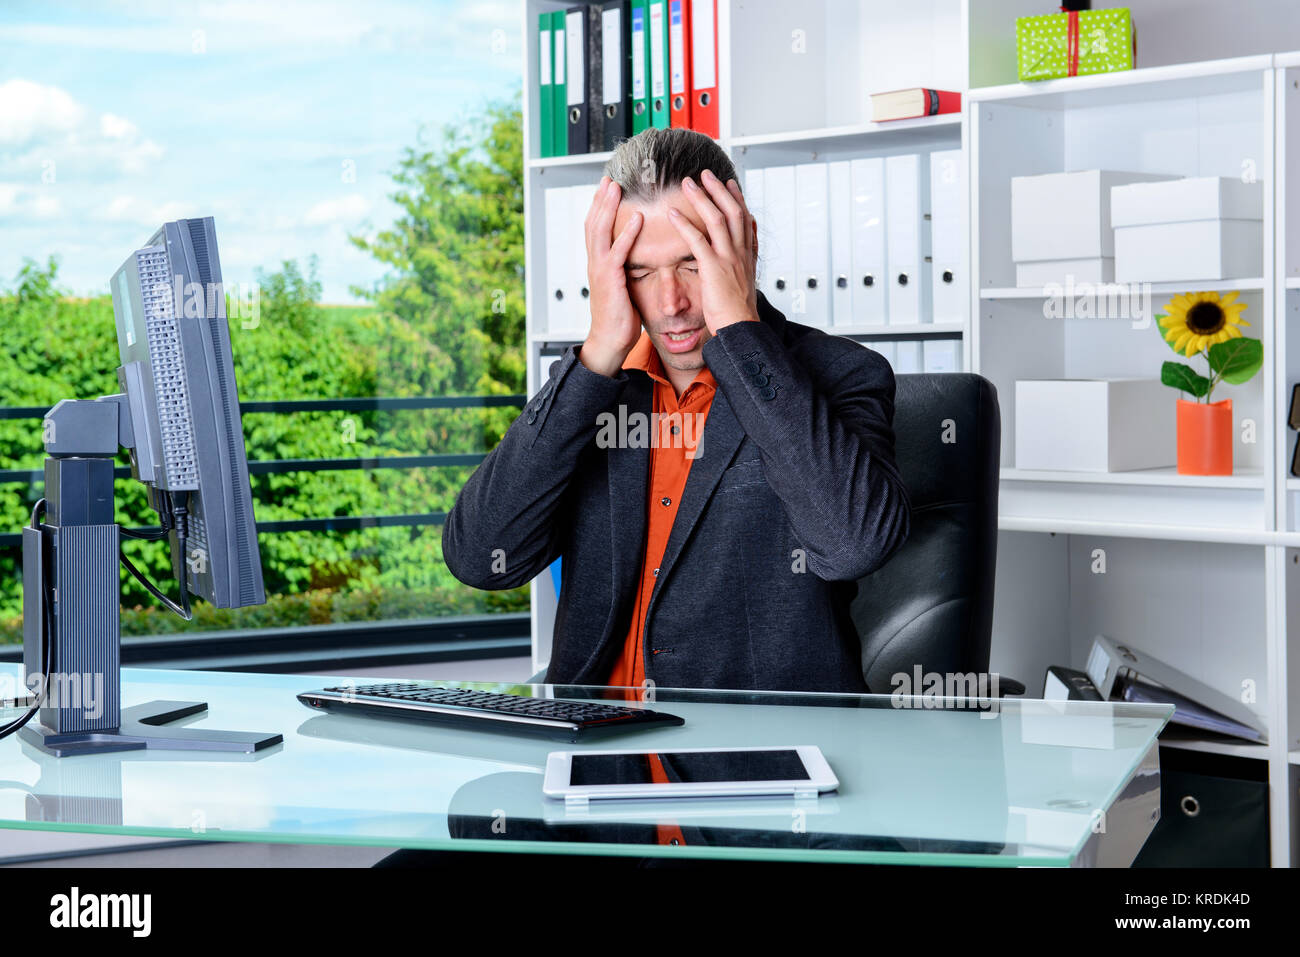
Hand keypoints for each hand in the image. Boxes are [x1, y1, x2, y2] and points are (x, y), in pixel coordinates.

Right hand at [580, 175, 643, 376]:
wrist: (609, 342)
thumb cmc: (619, 318)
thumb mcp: (622, 287)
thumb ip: (624, 269)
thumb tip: (633, 260)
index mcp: (599, 264)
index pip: (596, 228)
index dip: (599, 207)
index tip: (607, 188)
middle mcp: (595, 263)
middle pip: (593, 223)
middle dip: (600, 199)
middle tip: (608, 178)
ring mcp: (600, 271)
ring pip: (600, 232)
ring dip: (608, 208)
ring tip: (615, 187)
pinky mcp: (611, 281)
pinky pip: (618, 253)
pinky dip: (627, 234)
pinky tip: (637, 219)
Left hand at [666, 168, 758, 333]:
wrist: (740, 328)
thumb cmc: (738, 311)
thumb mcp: (745, 281)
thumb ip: (744, 261)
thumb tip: (745, 249)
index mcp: (747, 254)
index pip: (744, 218)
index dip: (737, 198)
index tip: (729, 184)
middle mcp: (740, 252)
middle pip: (733, 211)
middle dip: (719, 190)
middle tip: (706, 174)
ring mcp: (728, 258)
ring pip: (717, 219)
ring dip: (701, 198)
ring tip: (688, 184)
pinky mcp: (714, 268)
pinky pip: (698, 240)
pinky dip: (684, 225)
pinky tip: (673, 214)